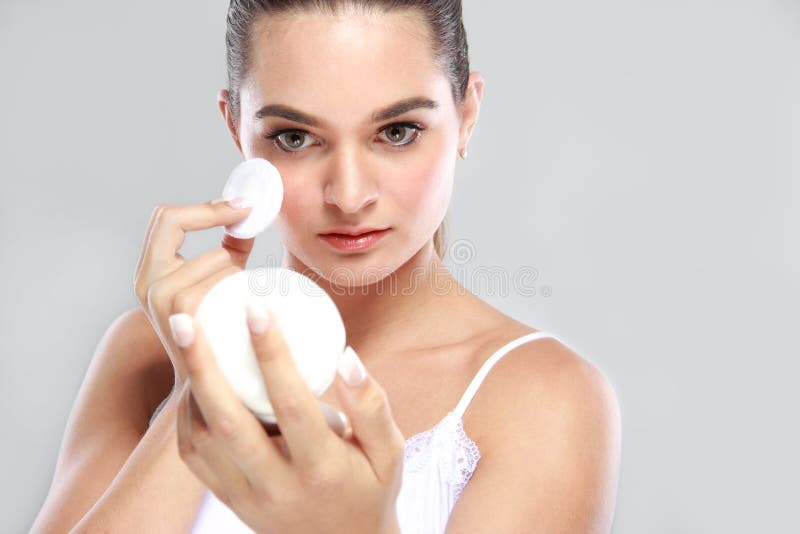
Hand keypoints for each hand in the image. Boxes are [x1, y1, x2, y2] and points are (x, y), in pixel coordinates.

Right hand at [132, 196, 254, 388]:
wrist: (209, 383)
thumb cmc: (218, 329)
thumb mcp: (219, 282)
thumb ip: (229, 250)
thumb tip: (249, 218)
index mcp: (151, 269)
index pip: (166, 218)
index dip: (205, 205)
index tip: (243, 205)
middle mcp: (146, 281)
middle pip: (170, 220)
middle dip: (213, 213)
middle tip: (247, 213)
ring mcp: (159, 300)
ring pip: (210, 255)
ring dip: (235, 261)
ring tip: (246, 282)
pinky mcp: (178, 317)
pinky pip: (217, 280)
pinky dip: (235, 279)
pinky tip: (248, 296)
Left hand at [168, 305, 404, 533]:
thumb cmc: (371, 489)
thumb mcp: (389, 451)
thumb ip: (373, 405)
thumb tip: (345, 355)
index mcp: (323, 469)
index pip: (292, 405)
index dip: (272, 355)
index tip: (257, 309)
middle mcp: (278, 486)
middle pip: (228, 423)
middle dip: (202, 365)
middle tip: (186, 319)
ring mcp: (247, 497)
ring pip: (203, 440)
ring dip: (190, 387)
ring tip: (187, 342)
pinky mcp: (230, 500)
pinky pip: (195, 457)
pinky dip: (186, 417)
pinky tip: (194, 383)